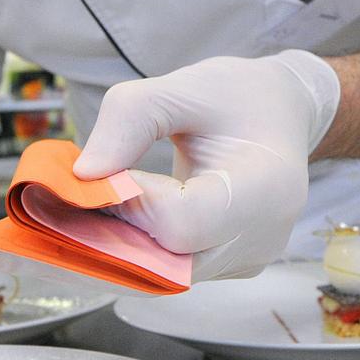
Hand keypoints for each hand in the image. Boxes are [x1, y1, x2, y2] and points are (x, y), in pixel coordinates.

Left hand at [74, 50, 339, 280]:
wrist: (280, 116)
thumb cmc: (236, 97)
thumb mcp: (184, 85)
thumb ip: (129, 119)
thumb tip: (83, 176)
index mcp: (267, 188)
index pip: (183, 223)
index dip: (133, 204)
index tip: (105, 172)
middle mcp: (262, 237)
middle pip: (171, 260)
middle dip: (116, 230)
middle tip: (78, 198)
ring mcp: (247, 259)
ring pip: (167, 273)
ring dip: (123, 242)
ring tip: (99, 203)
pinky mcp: (230, 267)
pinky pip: (176, 270)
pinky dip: (142, 247)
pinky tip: (124, 216)